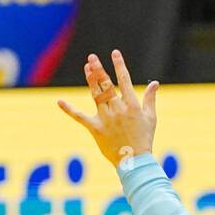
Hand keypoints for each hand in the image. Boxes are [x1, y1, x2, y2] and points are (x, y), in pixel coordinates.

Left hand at [57, 50, 159, 167]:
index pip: (124, 80)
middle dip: (99, 69)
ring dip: (90, 80)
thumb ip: (150, 99)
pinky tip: (59, 101)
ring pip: (95, 95)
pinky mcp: (95, 128)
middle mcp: (118, 109)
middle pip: (106, 85)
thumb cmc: (144, 139)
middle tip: (92, 58)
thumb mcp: (150, 118)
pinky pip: (80, 117)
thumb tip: (155, 83)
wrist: (135, 161)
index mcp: (132, 105)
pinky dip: (69, 109)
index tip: (115, 53)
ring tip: (87, 67)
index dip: (119, 65)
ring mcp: (106, 118)